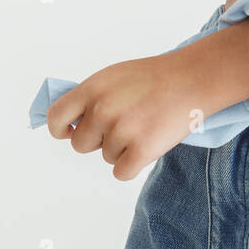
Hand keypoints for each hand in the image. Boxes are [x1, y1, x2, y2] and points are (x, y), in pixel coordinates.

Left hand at [45, 48, 208, 181]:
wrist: (193, 79)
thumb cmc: (155, 78)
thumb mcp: (114, 76)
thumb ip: (90, 97)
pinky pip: (121, 172)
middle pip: (80, 144)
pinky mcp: (141, 151)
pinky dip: (133, 165)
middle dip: (97, 140)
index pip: (56, 117)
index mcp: (93, 89)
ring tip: (144, 126)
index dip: (60, 129)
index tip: (69, 132)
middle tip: (124, 124)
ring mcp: (121, 131)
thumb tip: (69, 123)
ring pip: (106, 157)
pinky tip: (148, 144)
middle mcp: (102, 110)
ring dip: (122, 149)